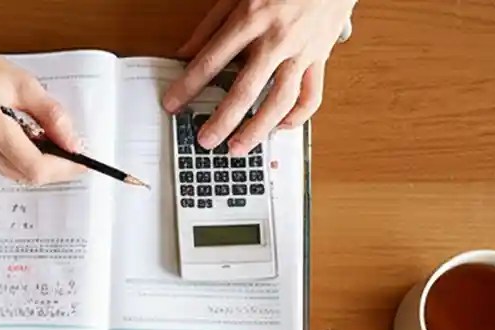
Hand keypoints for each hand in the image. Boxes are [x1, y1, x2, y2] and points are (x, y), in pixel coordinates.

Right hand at [0, 41, 84, 183]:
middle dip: (52, 165)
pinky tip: (13, 132)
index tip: (82, 162)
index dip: (64, 169)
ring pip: (14, 172)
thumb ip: (50, 115)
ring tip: (38, 132)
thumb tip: (73, 142)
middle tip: (67, 146)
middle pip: (27, 175)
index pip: (36, 168)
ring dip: (33, 159)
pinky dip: (14, 155)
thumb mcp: (20, 83)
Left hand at [163, 0, 355, 154]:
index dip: (189, 85)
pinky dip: (296, 117)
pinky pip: (311, 95)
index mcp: (252, 18)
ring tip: (238, 146)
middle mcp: (277, 39)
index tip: (173, 103)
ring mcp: (302, 51)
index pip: (212, 59)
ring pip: (281, 101)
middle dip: (223, 120)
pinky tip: (279, 127)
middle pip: (246, 89)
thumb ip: (211, 23)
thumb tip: (185, 52)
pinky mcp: (321, 58)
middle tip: (205, 140)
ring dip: (258, 129)